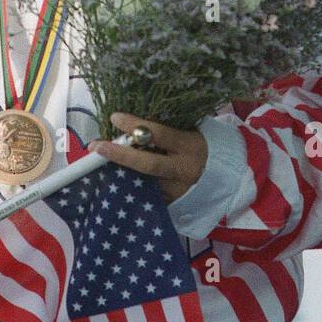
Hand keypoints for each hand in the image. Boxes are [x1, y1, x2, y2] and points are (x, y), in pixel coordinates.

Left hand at [88, 111, 208, 203]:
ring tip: (98, 163)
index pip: (160, 134)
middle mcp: (184, 170)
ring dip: (119, 172)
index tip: (114, 117)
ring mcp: (178, 190)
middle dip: (120, 155)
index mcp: (189, 146)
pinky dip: (129, 185)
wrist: (225, 176)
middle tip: (96, 146)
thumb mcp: (188, 133)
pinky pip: (147, 193)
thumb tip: (129, 127)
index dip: (136, 126)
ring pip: (144, 182)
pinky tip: (114, 180)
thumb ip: (163, 132)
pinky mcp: (172, 204)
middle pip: (148, 164)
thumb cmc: (199, 147)